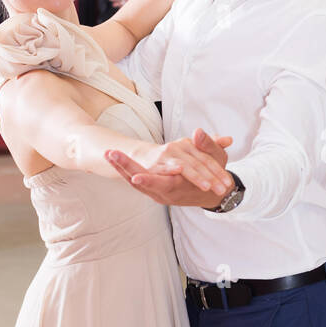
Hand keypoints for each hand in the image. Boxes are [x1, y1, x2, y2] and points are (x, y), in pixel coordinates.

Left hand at [105, 128, 233, 207]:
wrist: (214, 194)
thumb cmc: (217, 177)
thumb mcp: (218, 160)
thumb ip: (208, 146)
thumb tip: (198, 132)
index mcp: (181, 188)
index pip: (162, 185)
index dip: (149, 181)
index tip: (134, 176)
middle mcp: (166, 194)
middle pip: (141, 184)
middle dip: (125, 168)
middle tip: (110, 154)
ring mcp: (158, 193)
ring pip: (135, 182)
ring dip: (120, 168)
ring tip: (107, 153)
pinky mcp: (153, 188)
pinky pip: (136, 180)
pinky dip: (124, 170)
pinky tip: (112, 157)